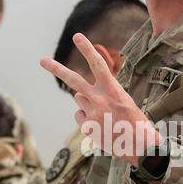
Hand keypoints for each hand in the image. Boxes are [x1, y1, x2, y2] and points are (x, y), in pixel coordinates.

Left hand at [41, 34, 159, 166]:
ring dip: (86, 102)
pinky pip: (79, 116)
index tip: (77, 37)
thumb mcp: (124, 101)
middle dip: (56, 69)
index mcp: (113, 90)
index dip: (87, 49)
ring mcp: (91, 114)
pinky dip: (86, 118)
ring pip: (79, 99)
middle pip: (74, 80)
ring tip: (103, 113)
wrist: (140, 147)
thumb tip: (79, 95)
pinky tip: (100, 124)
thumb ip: (104, 93)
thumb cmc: (135, 122)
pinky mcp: (86, 127)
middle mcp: (100, 100)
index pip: (98, 65)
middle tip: (42, 60)